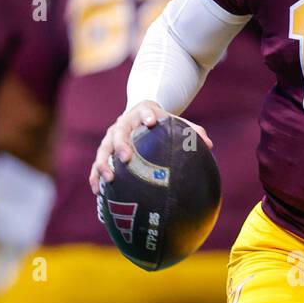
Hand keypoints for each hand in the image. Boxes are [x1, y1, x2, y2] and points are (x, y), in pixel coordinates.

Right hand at [89, 101, 212, 194]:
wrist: (142, 115)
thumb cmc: (161, 122)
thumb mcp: (175, 122)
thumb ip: (190, 131)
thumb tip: (208, 144)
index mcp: (141, 113)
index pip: (143, 111)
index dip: (146, 115)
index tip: (151, 121)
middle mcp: (122, 124)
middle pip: (118, 133)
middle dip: (121, 145)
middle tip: (126, 158)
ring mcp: (111, 138)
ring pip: (104, 150)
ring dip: (104, 164)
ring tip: (109, 179)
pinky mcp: (105, 151)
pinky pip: (97, 164)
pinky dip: (95, 176)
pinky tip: (98, 191)